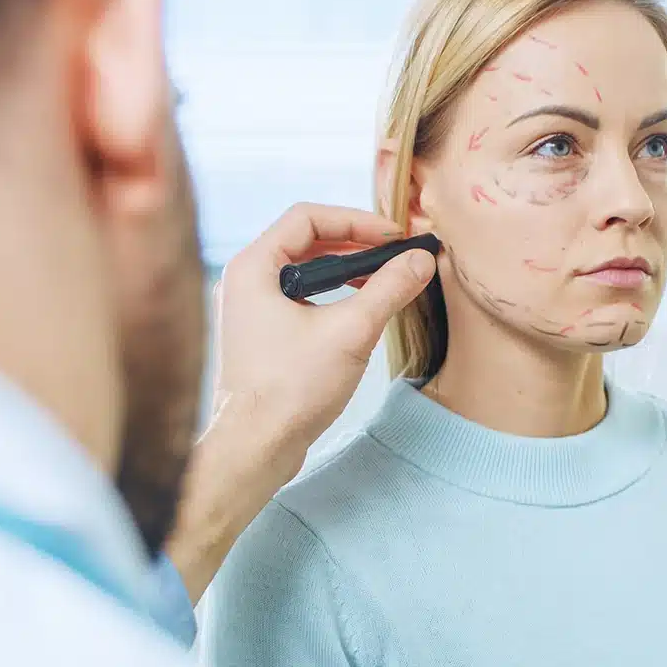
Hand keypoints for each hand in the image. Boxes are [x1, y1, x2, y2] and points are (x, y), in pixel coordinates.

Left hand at [166, 203, 434, 601]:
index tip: (394, 236)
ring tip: (384, 280)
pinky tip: (360, 312)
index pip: (308, 218)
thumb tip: (422, 259)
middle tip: (396, 254)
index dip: (356, 221)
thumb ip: (389, 289)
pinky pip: (300, 298)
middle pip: (306, 241)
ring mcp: (250, 310)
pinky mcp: (261, 336)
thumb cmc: (291, 389)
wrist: (254, 448)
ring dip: (347, 270)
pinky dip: (333, 296)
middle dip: (355, 244)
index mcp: (253, 267)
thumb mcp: (352, 332)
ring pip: (305, 271)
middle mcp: (244, 281)